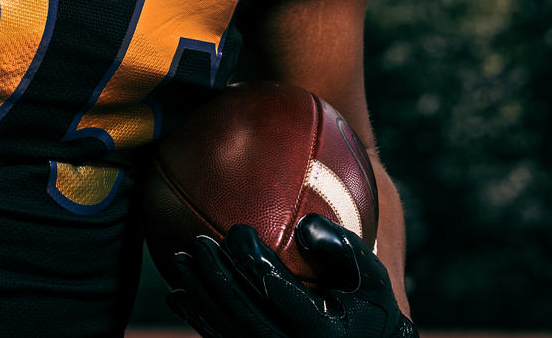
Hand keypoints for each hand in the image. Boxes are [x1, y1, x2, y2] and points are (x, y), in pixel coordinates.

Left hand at [166, 216, 414, 337]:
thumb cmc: (370, 309)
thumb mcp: (372, 280)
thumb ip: (345, 250)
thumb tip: (305, 225)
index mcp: (324, 332)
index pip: (281, 293)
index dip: (255, 262)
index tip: (237, 231)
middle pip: (246, 314)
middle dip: (217, 277)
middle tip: (197, 243)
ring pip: (230, 330)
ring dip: (200, 297)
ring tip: (179, 261)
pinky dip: (200, 320)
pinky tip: (180, 297)